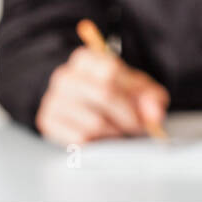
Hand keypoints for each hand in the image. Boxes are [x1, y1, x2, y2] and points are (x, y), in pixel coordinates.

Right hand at [36, 46, 169, 144]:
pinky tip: (102, 136)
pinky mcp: (48, 122)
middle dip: (128, 115)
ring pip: (94, 122)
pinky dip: (98, 142)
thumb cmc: (112, 93)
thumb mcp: (136, 88)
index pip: (111, 71)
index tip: (144, 109)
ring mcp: (53, 100)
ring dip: (115, 132)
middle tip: (138, 126)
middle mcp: (65, 76)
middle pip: (104, 95)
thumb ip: (150, 97)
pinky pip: (79, 139)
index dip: (132, 93)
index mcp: (86, 59)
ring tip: (120, 131)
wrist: (80, 103)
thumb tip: (153, 114)